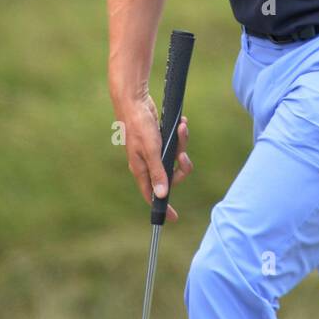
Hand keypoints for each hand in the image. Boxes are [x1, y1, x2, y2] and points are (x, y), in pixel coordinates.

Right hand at [123, 96, 191, 221]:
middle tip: (183, 156)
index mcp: (142, 169)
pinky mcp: (160, 139)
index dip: (163, 206)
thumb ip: (158, 172)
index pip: (152, 194)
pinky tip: (181, 124)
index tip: (173, 217)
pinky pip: (176, 144)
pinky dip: (180, 135)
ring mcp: (154, 151)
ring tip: (182, 129)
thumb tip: (163, 195)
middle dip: (181, 166)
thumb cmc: (139, 125)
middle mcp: (148, 162)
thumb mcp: (151, 150)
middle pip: (171, 176)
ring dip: (182, 144)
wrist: (134, 101)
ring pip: (175, 158)